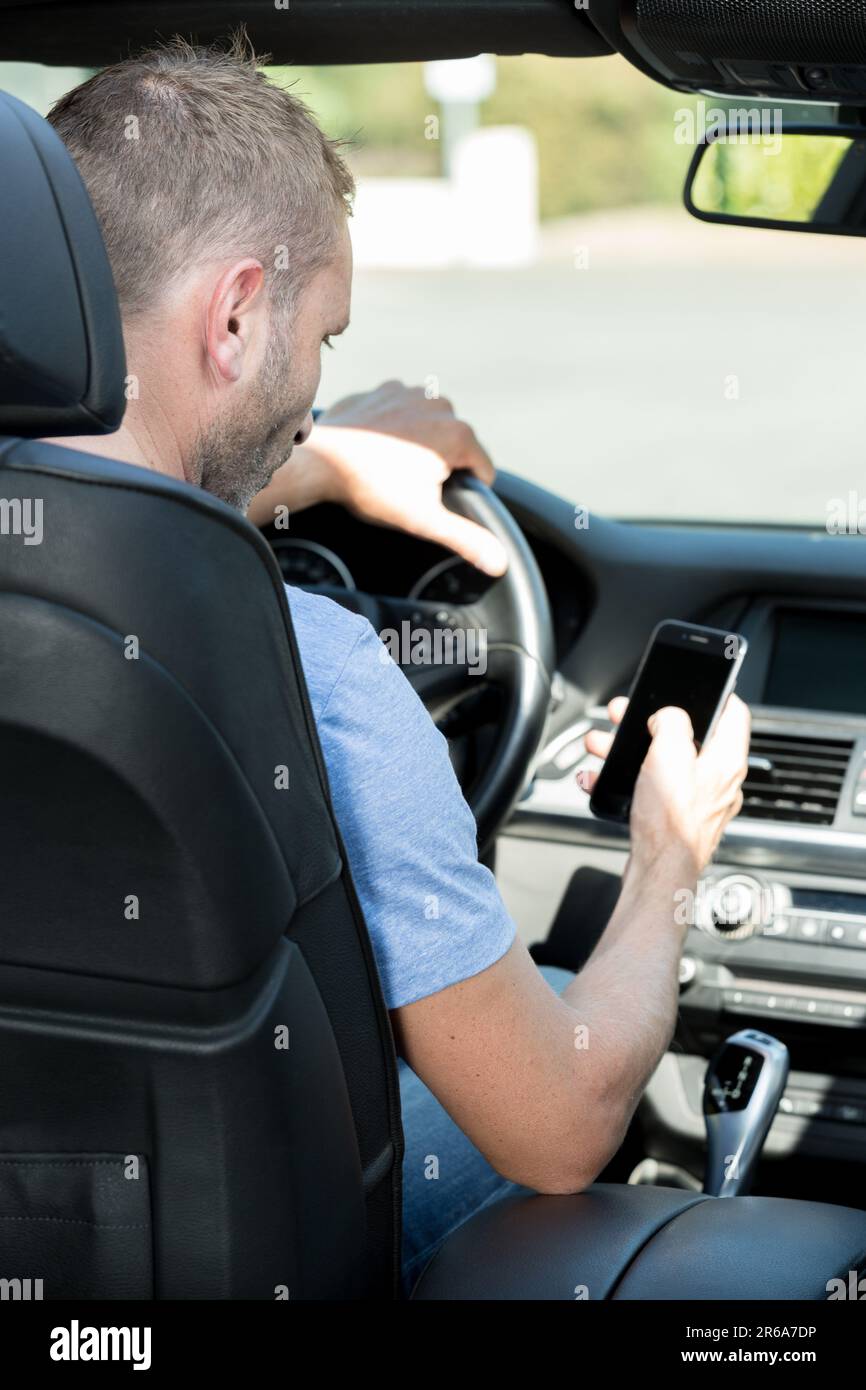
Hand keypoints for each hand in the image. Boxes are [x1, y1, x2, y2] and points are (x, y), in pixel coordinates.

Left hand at [309, 380, 507, 575]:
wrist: (320, 461)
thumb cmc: (372, 489)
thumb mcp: (425, 521)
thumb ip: (467, 539)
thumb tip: (500, 564)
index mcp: (459, 434)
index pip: (482, 471)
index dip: (463, 493)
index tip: (431, 500)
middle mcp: (440, 405)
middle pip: (456, 448)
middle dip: (439, 467)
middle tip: (405, 485)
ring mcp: (411, 392)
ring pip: (430, 428)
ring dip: (418, 445)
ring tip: (389, 467)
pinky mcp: (385, 389)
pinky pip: (402, 414)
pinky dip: (394, 429)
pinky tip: (376, 448)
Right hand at [580, 693, 750, 876]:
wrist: (658, 872)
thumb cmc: (671, 822)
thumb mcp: (669, 754)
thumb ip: (671, 723)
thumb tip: (668, 716)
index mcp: (726, 760)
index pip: (734, 714)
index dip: (717, 694)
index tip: (699, 686)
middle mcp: (716, 780)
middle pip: (688, 737)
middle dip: (650, 723)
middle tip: (628, 714)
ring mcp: (696, 801)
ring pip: (663, 762)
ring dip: (629, 750)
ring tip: (602, 744)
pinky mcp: (674, 818)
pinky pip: (649, 788)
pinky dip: (625, 779)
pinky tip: (600, 778)